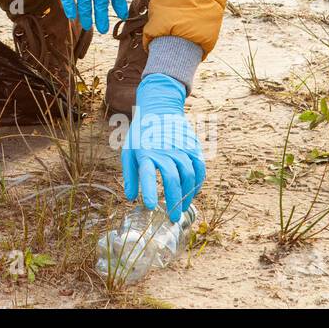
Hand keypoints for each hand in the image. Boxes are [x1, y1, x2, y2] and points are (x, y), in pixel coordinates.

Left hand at [123, 74, 205, 222]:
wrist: (160, 109)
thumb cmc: (141, 135)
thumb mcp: (129, 150)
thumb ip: (129, 174)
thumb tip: (130, 198)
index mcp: (145, 152)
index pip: (147, 174)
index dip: (149, 190)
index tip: (150, 206)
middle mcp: (164, 150)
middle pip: (172, 179)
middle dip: (173, 201)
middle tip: (173, 217)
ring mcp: (181, 148)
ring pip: (188, 176)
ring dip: (187, 195)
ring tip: (182, 208)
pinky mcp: (193, 147)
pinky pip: (199, 169)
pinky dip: (198, 183)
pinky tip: (192, 193)